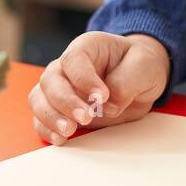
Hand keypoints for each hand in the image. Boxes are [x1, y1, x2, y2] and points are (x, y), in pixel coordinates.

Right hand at [29, 31, 170, 146]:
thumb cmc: (140, 65)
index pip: (74, 59)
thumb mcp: (145, 65)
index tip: (102, 97)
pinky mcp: (61, 110)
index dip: (84, 79)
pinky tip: (61, 139)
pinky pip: (42, 119)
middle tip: (86, 118)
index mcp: (88, 46)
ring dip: (51, 118)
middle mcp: (68, 66)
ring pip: (39, 99)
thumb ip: (127, 81)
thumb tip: (107, 106)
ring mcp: (61, 88)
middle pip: (51, 80)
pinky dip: (47, 130)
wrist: (140, 79)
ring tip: (69, 131)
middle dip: (65, 102)